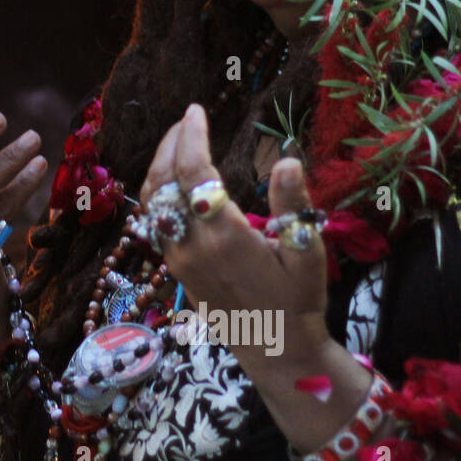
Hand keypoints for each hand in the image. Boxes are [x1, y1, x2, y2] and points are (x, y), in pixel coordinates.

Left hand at [144, 104, 375, 460]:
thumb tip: (286, 160)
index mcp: (225, 236)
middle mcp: (192, 245)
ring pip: (153, 202)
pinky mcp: (174, 267)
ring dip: (160, 166)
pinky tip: (174, 179)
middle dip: (171, 144)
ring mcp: (177, 257)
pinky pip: (156, 220)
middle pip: (164, 182)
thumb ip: (294, 205)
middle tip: (187, 119)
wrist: (274, 350)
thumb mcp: (307, 251)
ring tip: (179, 140)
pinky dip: (159, 191)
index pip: (195, 174)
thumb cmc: (298, 300)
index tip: (195, 110)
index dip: (191, 137)